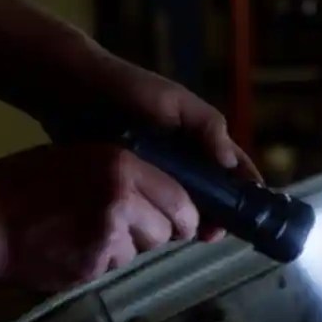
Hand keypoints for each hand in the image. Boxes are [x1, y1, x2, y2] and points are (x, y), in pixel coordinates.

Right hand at [0, 143, 198, 291]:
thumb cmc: (24, 182)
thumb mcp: (80, 158)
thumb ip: (124, 173)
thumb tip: (165, 196)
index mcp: (121, 165)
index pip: (179, 197)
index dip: (185, 216)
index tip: (183, 223)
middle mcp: (121, 198)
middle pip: (168, 230)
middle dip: (157, 234)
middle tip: (131, 230)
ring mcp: (108, 235)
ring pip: (142, 251)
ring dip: (127, 248)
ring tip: (89, 235)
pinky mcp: (92, 266)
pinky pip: (114, 268)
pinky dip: (101, 263)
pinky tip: (73, 249)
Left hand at [60, 53, 262, 241]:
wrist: (70, 90)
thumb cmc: (128, 88)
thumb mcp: (174, 101)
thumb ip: (206, 126)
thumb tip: (230, 164)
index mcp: (200, 138)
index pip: (234, 167)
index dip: (246, 190)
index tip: (252, 215)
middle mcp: (184, 157)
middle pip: (212, 193)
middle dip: (218, 213)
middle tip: (213, 233)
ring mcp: (158, 171)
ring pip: (183, 203)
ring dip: (189, 219)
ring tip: (188, 233)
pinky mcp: (132, 182)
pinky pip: (152, 204)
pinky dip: (159, 217)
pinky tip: (158, 230)